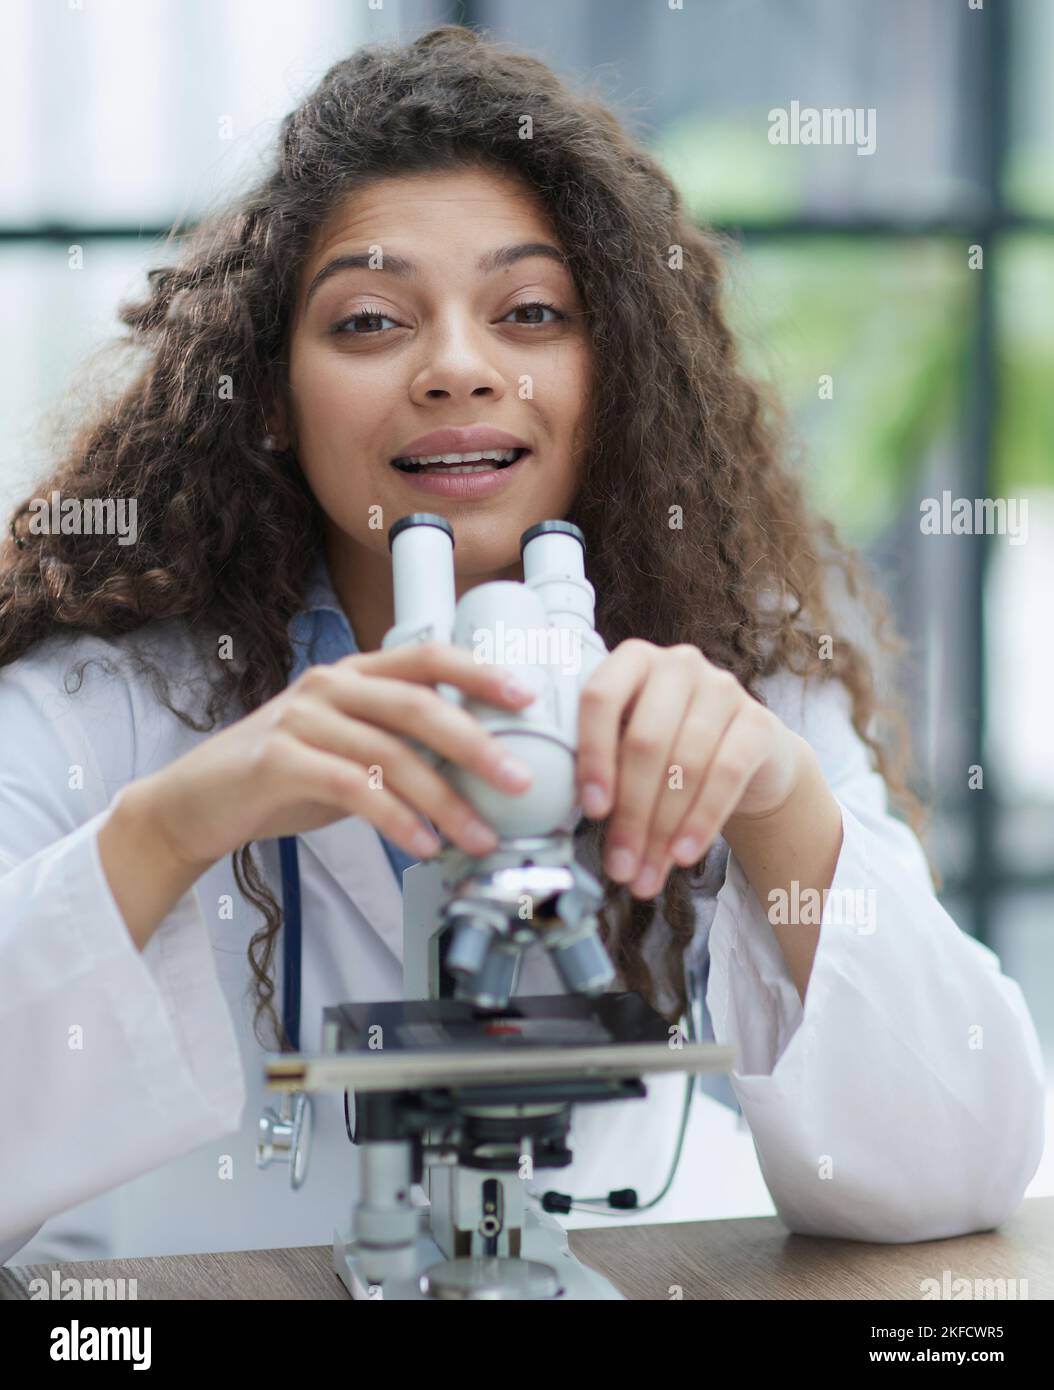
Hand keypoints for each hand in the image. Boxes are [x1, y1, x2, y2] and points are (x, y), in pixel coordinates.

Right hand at [135, 640, 536, 870]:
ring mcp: (301, 719)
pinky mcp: (278, 760)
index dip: (479, 672)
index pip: (427, 655)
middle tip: (519, 780)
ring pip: (391, 753)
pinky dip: (395, 819)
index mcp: (354, 674)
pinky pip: (352, 788)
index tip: (527, 697)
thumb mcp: (348, 747)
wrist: (196, 803)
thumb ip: (400, 745)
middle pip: (418, 704)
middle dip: (478, 744)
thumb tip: (478, 770)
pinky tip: (421, 844)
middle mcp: (330, 686)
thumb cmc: (283, 775)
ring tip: (479, 837)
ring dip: (445, 800)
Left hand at [575, 639, 807, 898]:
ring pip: (685, 764)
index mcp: (632, 661)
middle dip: (630, 813)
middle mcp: (678, 665)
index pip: (601, 698)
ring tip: (646, 875)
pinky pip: (726, 774)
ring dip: (662, 829)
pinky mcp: (759, 721)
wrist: (748, 755)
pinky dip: (702, 820)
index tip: (592, 811)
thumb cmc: (670, 751)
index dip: (593, 756)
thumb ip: (605, 767)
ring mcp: (723, 688)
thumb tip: (576, 824)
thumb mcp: (631, 744)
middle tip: (620, 865)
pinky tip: (684, 854)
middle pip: (645, 741)